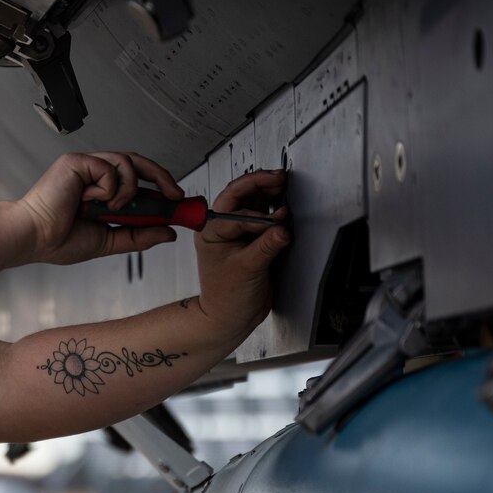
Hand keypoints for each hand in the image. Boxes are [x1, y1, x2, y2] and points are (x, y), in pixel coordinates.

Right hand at [16, 152, 183, 265]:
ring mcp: (86, 165)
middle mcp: (94, 174)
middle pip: (138, 163)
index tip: (178, 201)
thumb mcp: (110, 240)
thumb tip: (168, 232)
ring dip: (128, 190)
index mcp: (101, 190)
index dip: (160, 186)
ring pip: (127, 162)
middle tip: (175, 195)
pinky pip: (109, 167)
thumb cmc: (59, 239)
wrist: (36, 238)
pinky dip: (109, 187)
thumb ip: (139, 236)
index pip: (138, 180)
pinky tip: (91, 201)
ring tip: (113, 209)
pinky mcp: (77, 161)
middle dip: (162, 177)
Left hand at [194, 169, 290, 339]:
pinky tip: (283, 202)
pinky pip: (261, 213)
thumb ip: (266, 246)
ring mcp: (235, 229)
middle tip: (279, 177)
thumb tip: (282, 228)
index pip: (236, 212)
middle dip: (259, 183)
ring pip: (250, 201)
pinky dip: (273, 206)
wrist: (230, 316)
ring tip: (282, 183)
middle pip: (238, 195)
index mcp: (210, 231)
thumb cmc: (226, 296)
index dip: (259, 215)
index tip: (278, 222)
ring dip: (266, 191)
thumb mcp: (247, 270)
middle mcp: (220, 226)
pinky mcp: (250, 235)